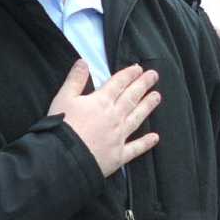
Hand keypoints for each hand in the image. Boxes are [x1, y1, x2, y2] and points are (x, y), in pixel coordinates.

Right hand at [49, 60, 161, 176]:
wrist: (64, 157)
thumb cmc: (62, 127)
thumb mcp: (63, 98)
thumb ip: (75, 80)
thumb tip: (83, 62)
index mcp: (101, 102)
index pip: (118, 84)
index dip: (129, 74)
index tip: (138, 68)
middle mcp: (114, 117)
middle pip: (131, 97)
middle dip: (143, 85)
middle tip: (154, 76)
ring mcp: (119, 136)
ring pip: (137, 118)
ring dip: (148, 106)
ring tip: (157, 97)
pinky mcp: (118, 155)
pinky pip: (135, 148)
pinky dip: (145, 143)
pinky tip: (155, 138)